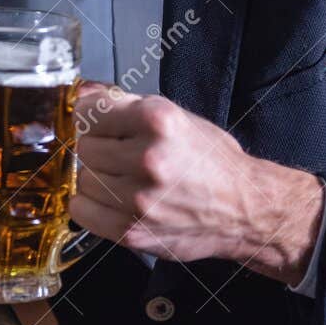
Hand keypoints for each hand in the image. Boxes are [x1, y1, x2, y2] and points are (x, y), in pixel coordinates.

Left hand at [71, 86, 324, 284]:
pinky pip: (83, 211)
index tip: (93, 121)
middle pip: (85, 147)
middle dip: (97, 147)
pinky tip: (111, 198)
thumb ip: (127, 104)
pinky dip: (90, 204)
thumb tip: (84, 94)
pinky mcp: (133, 230)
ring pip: (82, 179)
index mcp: (160, 121)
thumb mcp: (177, 117)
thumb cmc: (212, 162)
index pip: (90, 112)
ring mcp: (140, 198)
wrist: (243, 209)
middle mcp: (149, 158)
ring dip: (96, 177)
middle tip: (117, 153)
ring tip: (122, 177)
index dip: (89, 116)